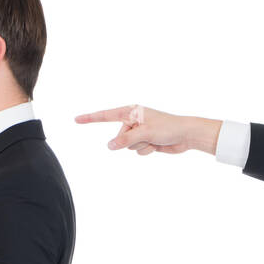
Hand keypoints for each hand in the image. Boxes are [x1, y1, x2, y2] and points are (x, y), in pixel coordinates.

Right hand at [75, 105, 220, 155]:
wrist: (186, 135)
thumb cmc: (168, 128)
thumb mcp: (145, 133)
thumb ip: (125, 139)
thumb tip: (109, 146)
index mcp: (132, 111)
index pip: (106, 115)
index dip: (90, 118)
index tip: (76, 119)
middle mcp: (133, 120)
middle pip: (119, 138)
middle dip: (131, 141)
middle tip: (148, 136)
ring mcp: (139, 132)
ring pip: (128, 147)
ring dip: (140, 146)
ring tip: (154, 140)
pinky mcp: (145, 141)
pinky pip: (137, 151)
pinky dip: (146, 150)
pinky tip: (157, 145)